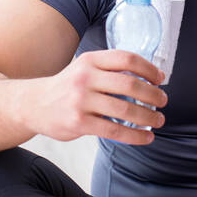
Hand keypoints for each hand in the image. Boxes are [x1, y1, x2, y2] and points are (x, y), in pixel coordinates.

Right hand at [28, 49, 166, 143]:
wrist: (33, 105)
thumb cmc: (66, 87)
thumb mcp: (84, 69)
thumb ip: (109, 70)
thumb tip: (148, 78)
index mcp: (90, 60)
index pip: (126, 59)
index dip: (149, 69)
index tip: (160, 79)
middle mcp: (85, 77)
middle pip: (130, 83)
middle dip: (153, 94)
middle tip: (163, 101)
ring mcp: (81, 100)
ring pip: (125, 109)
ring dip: (148, 116)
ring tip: (158, 120)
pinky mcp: (79, 122)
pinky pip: (114, 130)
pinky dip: (135, 135)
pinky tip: (146, 137)